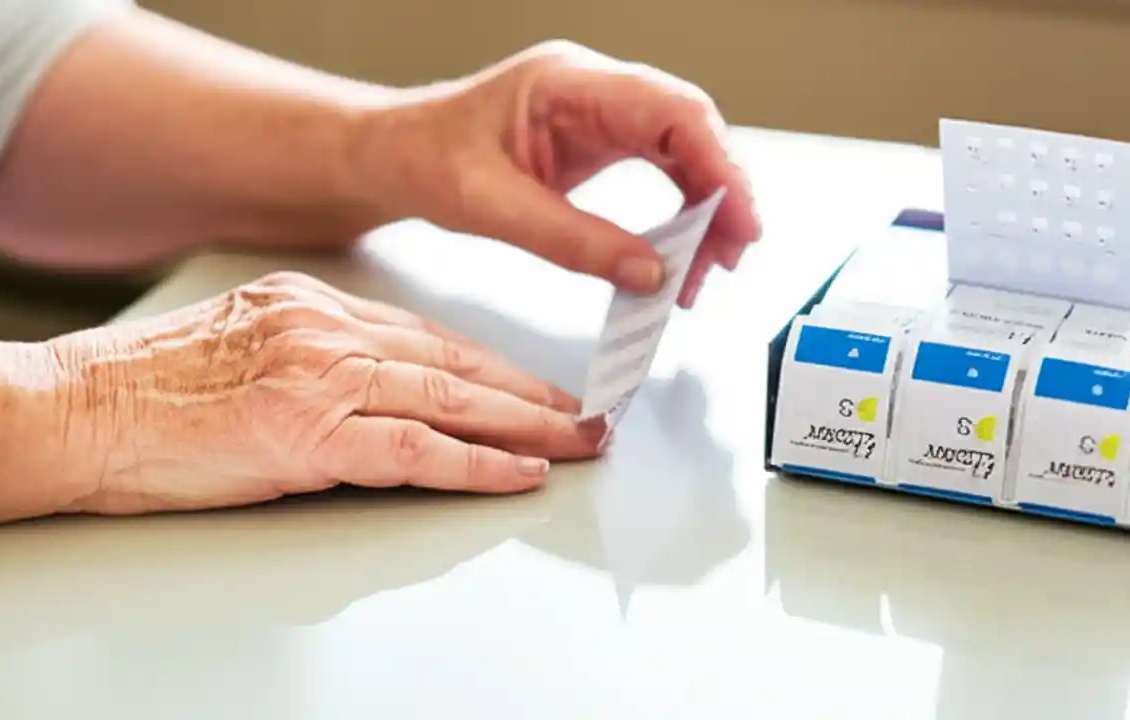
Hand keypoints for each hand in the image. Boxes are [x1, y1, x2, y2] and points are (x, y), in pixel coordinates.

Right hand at [9, 272, 602, 521]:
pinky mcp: (308, 434)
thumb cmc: (149, 389)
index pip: (429, 336)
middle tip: (587, 412)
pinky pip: (415, 450)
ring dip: (526, 427)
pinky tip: (519, 475)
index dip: (493, 366)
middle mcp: (328, 331)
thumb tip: (381, 390)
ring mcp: (321, 378)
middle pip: (455, 363)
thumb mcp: (246, 345)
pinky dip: (475, 464)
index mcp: (315, 307)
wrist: (78, 409)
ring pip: (451, 401)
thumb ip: (316, 357)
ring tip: (578, 443)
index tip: (536, 384)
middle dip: (531, 393)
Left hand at [355, 40, 760, 307]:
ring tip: (707, 269)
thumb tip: (649, 274)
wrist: (391, 155)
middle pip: (690, 129)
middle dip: (722, 194)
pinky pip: (662, 168)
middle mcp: (595, 90)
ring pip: (684, 152)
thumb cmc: (423, 158)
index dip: (717, 163)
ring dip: (706, 209)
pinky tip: (683, 251)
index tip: (738, 218)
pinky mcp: (600, 140)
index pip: (670, 110)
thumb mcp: (488, 208)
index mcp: (569, 84)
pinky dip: (681, 212)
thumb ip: (571, 242)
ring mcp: (601, 113)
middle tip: (730, 257)